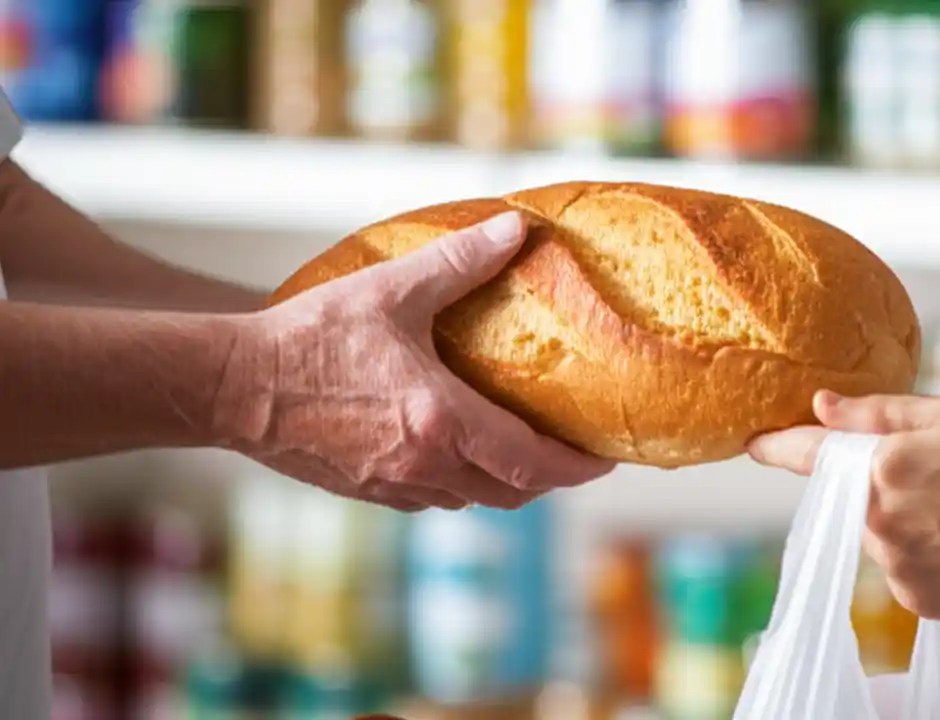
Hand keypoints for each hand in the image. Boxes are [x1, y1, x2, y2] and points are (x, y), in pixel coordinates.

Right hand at [214, 212, 614, 511]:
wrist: (230, 387)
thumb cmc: (309, 337)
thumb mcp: (389, 289)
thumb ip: (460, 261)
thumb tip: (515, 229)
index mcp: (442, 422)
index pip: (532, 464)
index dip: (576, 468)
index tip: (603, 460)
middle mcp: (427, 465)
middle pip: (512, 493)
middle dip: (549, 478)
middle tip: (573, 455)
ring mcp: (395, 485)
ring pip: (474, 500)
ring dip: (506, 482)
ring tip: (524, 450)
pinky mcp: (367, 491)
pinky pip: (434, 498)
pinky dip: (463, 483)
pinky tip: (460, 452)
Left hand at [749, 391, 939, 618]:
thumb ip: (876, 414)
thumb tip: (820, 406)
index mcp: (883, 468)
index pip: (812, 457)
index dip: (779, 447)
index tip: (753, 443)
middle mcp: (879, 522)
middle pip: (849, 498)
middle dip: (876, 484)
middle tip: (936, 476)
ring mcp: (895, 567)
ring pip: (873, 535)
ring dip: (897, 521)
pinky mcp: (913, 599)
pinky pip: (897, 568)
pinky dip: (917, 554)